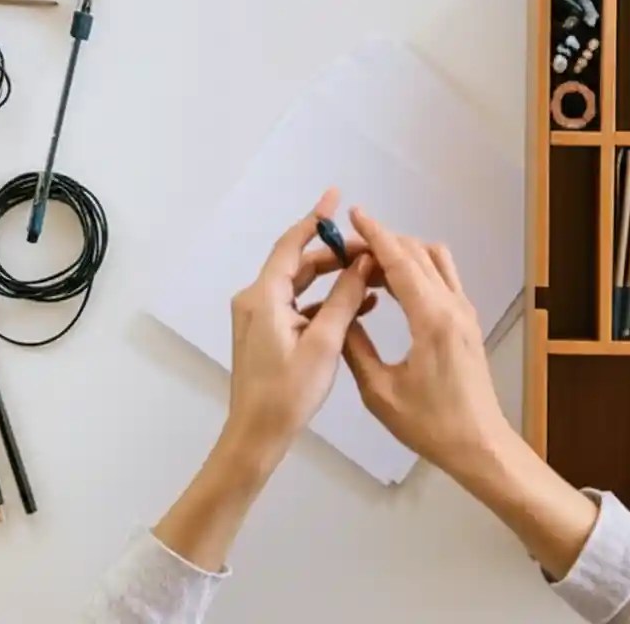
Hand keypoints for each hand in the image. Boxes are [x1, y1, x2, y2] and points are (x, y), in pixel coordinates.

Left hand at [225, 189, 375, 459]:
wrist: (256, 434)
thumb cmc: (287, 392)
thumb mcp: (324, 343)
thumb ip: (344, 299)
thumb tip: (362, 264)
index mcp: (263, 296)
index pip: (291, 243)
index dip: (316, 218)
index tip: (336, 196)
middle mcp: (256, 299)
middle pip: (299, 264)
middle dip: (336, 256)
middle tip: (373, 252)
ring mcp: (260, 317)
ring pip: (301, 286)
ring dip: (334, 281)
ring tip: (373, 277)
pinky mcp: (267, 334)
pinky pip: (299, 307)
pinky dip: (325, 303)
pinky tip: (358, 305)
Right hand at [342, 208, 511, 477]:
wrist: (479, 443)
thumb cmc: (430, 424)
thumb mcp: (379, 392)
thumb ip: (356, 348)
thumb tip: (339, 316)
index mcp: (431, 319)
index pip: (401, 261)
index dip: (375, 235)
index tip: (355, 215)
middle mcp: (453, 306)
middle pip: (418, 254)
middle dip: (383, 242)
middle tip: (348, 249)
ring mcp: (464, 313)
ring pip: (435, 262)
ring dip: (403, 253)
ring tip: (368, 265)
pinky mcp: (467, 323)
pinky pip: (442, 280)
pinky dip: (417, 270)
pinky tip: (393, 287)